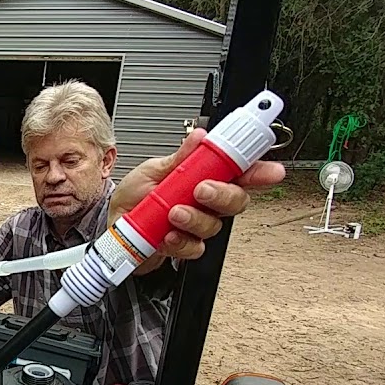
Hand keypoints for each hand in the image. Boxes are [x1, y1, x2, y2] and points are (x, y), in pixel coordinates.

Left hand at [109, 128, 284, 262]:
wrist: (113, 227)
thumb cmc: (133, 198)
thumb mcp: (153, 171)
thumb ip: (179, 158)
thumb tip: (199, 137)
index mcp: (203, 177)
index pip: (239, 172)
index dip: (260, 171)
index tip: (271, 170)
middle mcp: (206, 202)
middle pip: (236, 201)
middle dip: (223, 195)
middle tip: (202, 190)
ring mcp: (197, 225)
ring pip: (215, 225)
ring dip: (194, 218)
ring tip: (172, 212)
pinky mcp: (185, 246)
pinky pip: (195, 247)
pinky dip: (181, 241)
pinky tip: (166, 235)